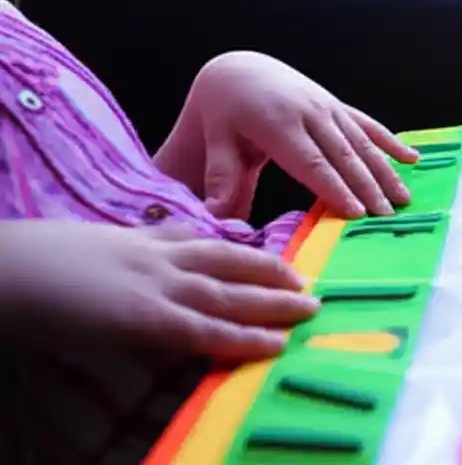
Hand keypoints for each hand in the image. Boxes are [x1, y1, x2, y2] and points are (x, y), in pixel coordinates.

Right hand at [0, 220, 318, 360]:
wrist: (3, 268)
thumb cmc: (29, 263)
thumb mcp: (85, 250)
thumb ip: (118, 258)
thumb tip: (129, 279)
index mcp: (139, 239)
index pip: (199, 239)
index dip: (236, 250)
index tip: (265, 256)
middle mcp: (157, 256)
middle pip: (228, 260)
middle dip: (270, 272)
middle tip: (305, 282)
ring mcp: (156, 285)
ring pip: (230, 293)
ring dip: (274, 302)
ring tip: (309, 309)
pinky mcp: (147, 318)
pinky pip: (208, 331)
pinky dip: (245, 339)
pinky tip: (275, 345)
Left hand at [162, 51, 418, 219]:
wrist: (239, 71)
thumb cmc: (224, 113)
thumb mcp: (214, 141)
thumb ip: (221, 175)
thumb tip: (218, 213)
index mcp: (278, 125)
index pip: (311, 162)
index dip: (335, 187)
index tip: (355, 212)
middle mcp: (309, 113)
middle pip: (343, 155)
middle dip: (367, 186)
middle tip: (385, 215)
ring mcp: (327, 107)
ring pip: (362, 142)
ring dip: (385, 171)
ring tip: (403, 198)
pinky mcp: (337, 106)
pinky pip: (368, 124)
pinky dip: (391, 141)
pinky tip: (412, 158)